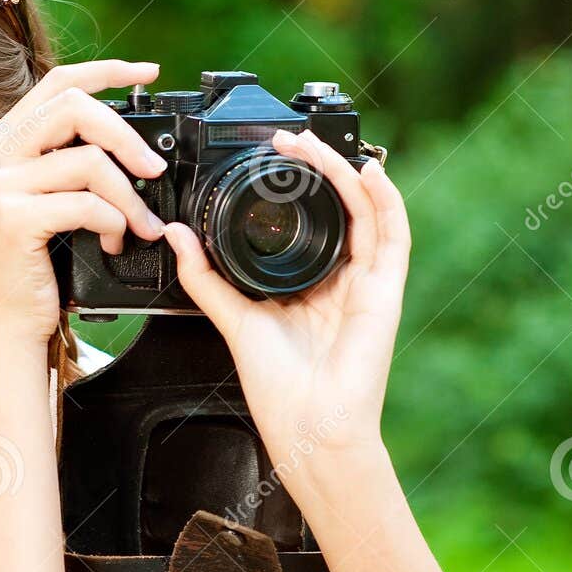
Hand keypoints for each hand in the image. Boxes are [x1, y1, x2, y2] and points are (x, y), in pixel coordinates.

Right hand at [0, 60, 168, 347]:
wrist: (6, 322)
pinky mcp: (13, 217)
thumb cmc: (34, 266)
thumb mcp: (51, 201)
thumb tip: (132, 145)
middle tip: (155, 169)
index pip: (58, 82)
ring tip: (142, 225)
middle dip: (127, 136)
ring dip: (130, 196)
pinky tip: (113, 243)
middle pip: (75, 106)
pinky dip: (113, 223)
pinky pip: (86, 204)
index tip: (148, 73)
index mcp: (4, 141)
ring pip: (89, 160)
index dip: (107, 70)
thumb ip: (72, 164)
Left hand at [164, 127, 410, 466]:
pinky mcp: (385, 292)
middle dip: (319, 168)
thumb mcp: (234, 320)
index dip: (300, 185)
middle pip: (341, 209)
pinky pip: (393, 236)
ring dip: (347, 173)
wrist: (309, 430)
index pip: (313, 222)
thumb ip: (207, 278)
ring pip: (367, 212)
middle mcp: (342, 281)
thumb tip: (179, 236)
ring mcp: (367, 285)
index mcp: (311, 286)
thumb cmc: (281, 391)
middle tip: (290, 141)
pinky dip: (386, 201)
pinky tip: (370, 172)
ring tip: (319, 146)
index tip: (273, 155)